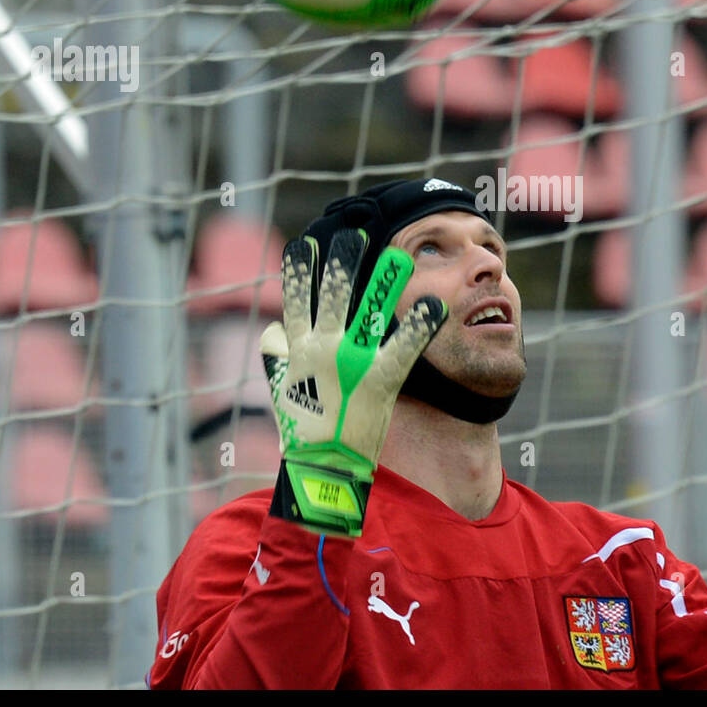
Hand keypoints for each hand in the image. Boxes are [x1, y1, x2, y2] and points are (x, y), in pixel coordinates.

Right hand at [260, 228, 446, 535]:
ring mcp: (351, 362)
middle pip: (334, 294)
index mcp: (298, 349)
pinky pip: (403, 347)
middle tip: (355, 233)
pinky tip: (436, 305)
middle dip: (344, 260)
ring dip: (385, 281)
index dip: (300, 269)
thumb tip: (271, 331)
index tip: (306, 243)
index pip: (296, 299)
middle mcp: (323, 348)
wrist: (319, 473)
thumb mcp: (279, 391)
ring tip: (401, 256)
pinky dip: (419, 325)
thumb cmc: (303, 433)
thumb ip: (275, 358)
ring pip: (367, 311)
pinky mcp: (378, 381)